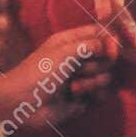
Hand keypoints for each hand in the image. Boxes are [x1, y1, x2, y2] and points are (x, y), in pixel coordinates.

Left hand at [0, 25, 117, 128]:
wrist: (22, 103)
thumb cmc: (40, 72)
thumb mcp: (65, 51)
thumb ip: (92, 44)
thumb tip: (113, 44)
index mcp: (72, 42)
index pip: (99, 34)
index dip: (109, 40)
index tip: (110, 49)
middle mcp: (78, 59)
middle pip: (107, 57)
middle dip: (98, 64)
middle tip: (81, 69)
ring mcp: (81, 79)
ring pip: (106, 77)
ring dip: (92, 83)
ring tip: (74, 87)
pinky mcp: (82, 100)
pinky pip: (101, 96)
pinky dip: (93, 96)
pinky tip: (77, 98)